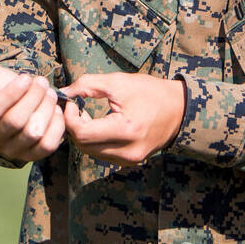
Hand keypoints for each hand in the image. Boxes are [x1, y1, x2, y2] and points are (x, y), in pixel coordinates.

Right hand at [0, 55, 65, 161]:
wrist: (12, 102)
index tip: (25, 77)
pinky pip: (47, 146)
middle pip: (15, 122)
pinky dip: (56, 126)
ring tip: (49, 93)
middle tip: (42, 82)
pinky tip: (56, 110)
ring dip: (46, 110)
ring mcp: (10, 150)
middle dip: (33, 98)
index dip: (11, 94)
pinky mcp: (30, 156)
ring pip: (32, 133)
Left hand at [61, 73, 185, 166]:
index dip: (70, 118)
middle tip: (75, 107)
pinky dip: (93, 141)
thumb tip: (65, 92)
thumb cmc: (151, 92)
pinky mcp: (130, 161)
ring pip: (90, 152)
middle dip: (74, 126)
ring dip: (82, 134)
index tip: (71, 103)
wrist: (180, 110)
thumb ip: (88, 84)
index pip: (83, 133)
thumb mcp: (119, 82)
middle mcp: (128, 150)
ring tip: (86, 114)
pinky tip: (97, 125)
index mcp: (126, 130)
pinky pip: (101, 154)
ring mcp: (130, 159)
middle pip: (84, 145)